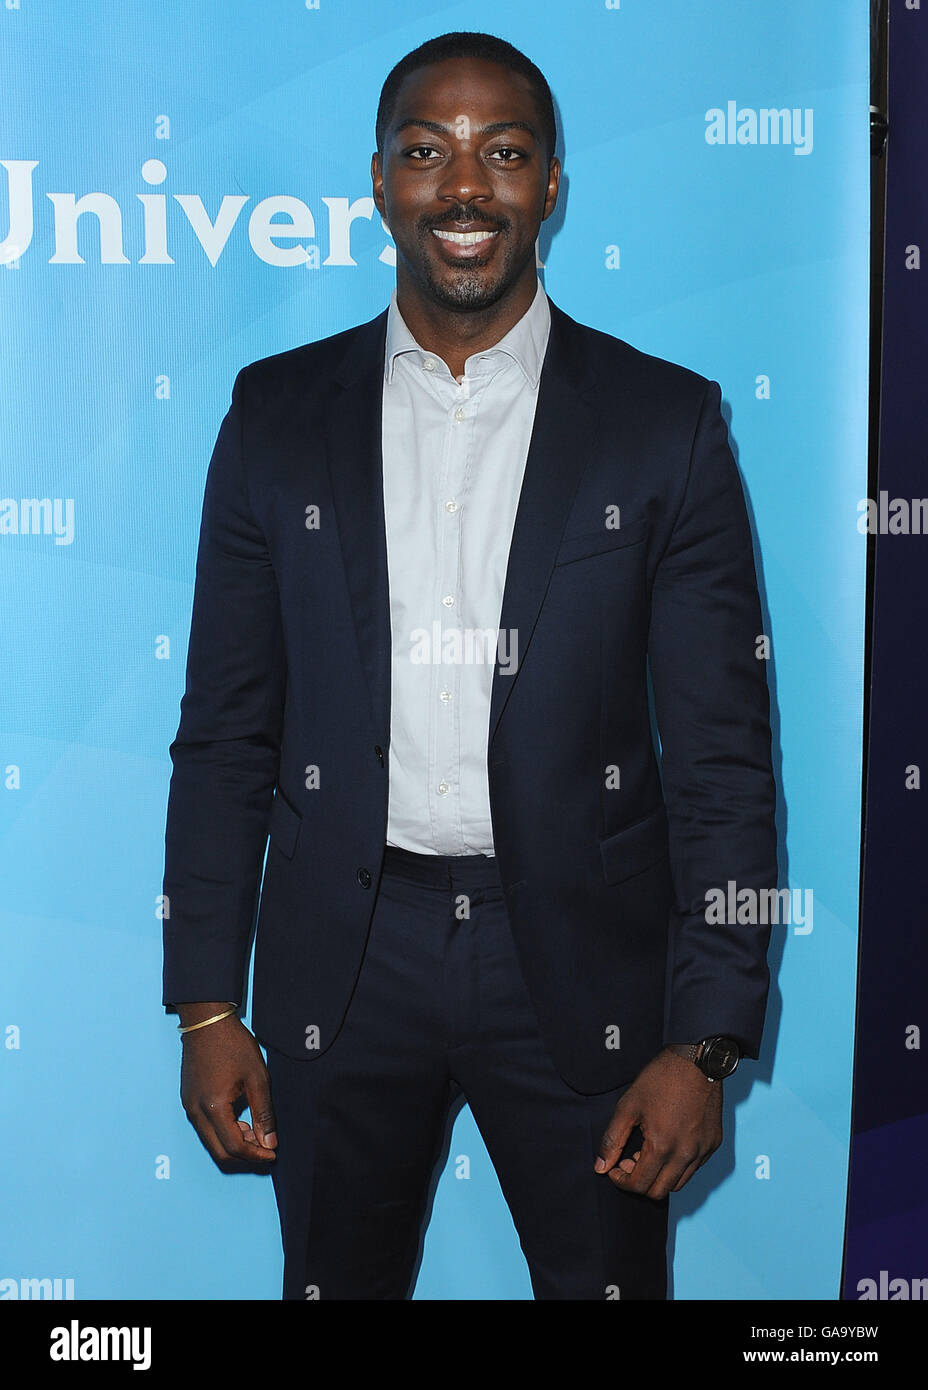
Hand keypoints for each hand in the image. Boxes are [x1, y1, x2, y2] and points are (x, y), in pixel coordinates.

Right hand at [179, 1013, 277, 1164]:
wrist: (206, 1022)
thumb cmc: (233, 1045)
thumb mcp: (257, 1078)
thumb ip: (263, 1113)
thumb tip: (269, 1142)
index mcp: (214, 1107)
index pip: (234, 1147)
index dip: (256, 1156)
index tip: (272, 1154)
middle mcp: (196, 1112)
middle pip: (219, 1152)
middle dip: (244, 1156)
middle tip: (265, 1149)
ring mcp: (188, 1107)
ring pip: (210, 1142)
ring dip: (233, 1144)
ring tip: (255, 1131)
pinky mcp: (187, 1100)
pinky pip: (204, 1128)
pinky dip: (222, 1132)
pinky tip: (239, 1120)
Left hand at [594, 1048, 721, 1198]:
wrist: (696, 1060)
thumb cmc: (660, 1079)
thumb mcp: (628, 1106)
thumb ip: (612, 1140)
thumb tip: (600, 1167)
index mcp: (662, 1147)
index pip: (639, 1185)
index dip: (621, 1180)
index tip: (615, 1167)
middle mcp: (686, 1155)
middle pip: (659, 1192)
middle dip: (640, 1182)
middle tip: (630, 1159)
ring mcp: (702, 1151)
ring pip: (678, 1184)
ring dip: (660, 1176)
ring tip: (649, 1151)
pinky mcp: (713, 1144)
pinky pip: (694, 1168)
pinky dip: (678, 1166)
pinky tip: (669, 1144)